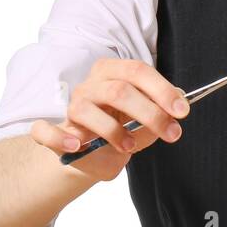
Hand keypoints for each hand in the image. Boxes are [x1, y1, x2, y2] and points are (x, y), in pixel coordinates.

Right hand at [30, 59, 189, 181]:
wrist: (90, 155)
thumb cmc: (120, 130)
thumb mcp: (143, 123)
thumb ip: (159, 114)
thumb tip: (177, 107)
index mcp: (112, 73)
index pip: (137, 71)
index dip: (162, 90)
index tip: (182, 111)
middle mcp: (90, 86)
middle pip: (118, 90)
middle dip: (149, 112)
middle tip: (171, 133)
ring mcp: (70, 107)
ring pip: (86, 109)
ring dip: (113, 130)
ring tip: (131, 147)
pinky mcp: (50, 132)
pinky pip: (44, 131)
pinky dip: (58, 138)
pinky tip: (76, 146)